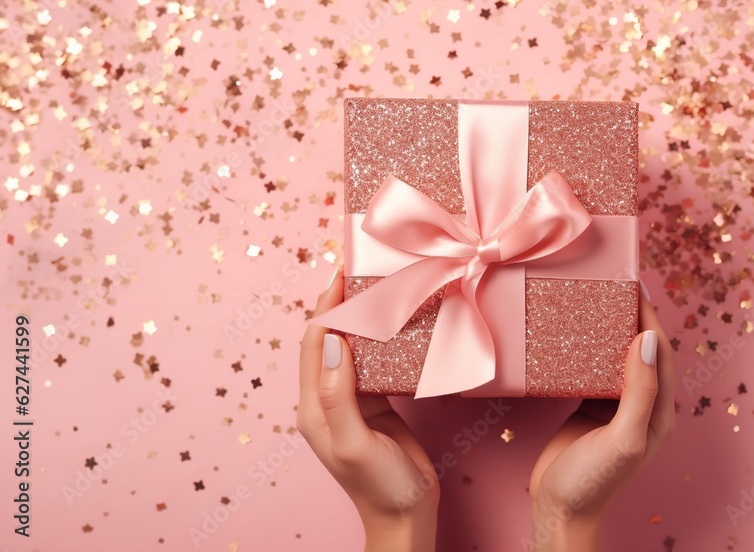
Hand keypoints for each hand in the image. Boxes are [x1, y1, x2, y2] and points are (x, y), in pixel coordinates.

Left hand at [296, 267, 438, 551]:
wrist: (407, 515)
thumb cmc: (381, 486)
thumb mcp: (355, 442)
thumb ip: (340, 395)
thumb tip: (334, 343)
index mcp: (314, 407)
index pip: (314, 345)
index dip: (325, 307)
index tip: (340, 275)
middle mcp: (328, 398)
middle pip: (329, 340)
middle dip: (339, 303)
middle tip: (359, 270)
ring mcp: (353, 400)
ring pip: (352, 347)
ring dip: (360, 316)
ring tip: (377, 286)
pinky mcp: (377, 403)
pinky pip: (373, 362)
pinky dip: (380, 337)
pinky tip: (395, 322)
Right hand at [528, 292, 675, 550]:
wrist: (559, 511)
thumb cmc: (594, 482)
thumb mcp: (622, 438)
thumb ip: (639, 391)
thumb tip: (648, 341)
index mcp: (660, 412)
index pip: (662, 353)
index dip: (651, 318)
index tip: (635, 285)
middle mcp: (643, 405)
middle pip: (643, 350)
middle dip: (634, 316)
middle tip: (616, 282)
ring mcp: (615, 405)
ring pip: (619, 355)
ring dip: (612, 327)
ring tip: (597, 297)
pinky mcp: (589, 406)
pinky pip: (595, 368)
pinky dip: (590, 346)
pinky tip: (576, 331)